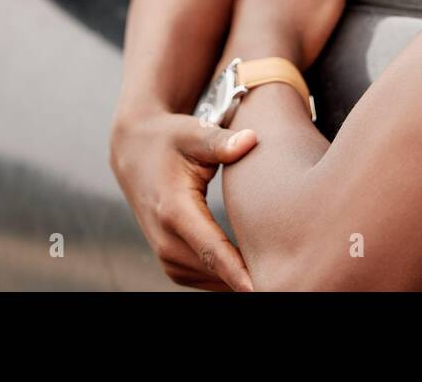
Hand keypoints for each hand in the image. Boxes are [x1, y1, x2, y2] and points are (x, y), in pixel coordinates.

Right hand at [109, 109, 258, 290]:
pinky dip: (226, 277)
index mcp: (173, 209)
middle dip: (247, 280)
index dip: (237, 273)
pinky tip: (252, 270)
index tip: (262, 288)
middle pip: (213, 271)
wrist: (133, 152)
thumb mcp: (192, 134)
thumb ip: (220, 142)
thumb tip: (251, 139)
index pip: (211, 250)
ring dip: (237, 280)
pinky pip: (203, 278)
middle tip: (288, 280)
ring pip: (209, 279)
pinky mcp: (169, 259)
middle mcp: (165, 238)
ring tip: (276, 276)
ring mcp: (164, 253)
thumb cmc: (168, 140)